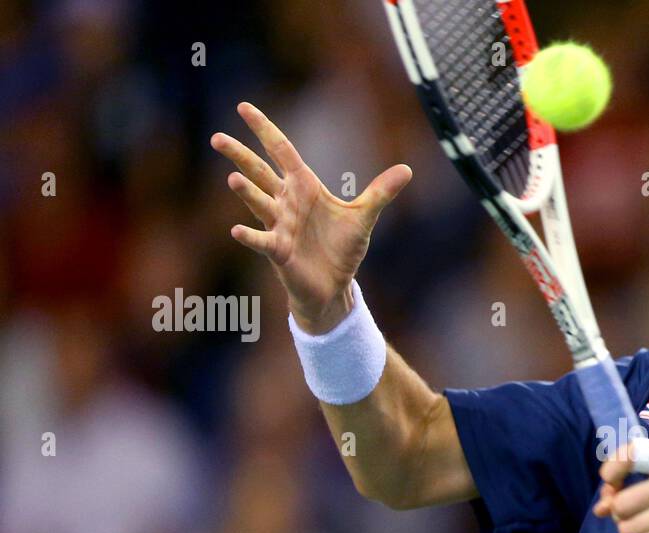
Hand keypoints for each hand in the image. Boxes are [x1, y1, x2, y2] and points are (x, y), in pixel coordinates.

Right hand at [210, 102, 412, 333]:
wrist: (334, 285)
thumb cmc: (341, 248)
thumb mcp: (363, 216)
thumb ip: (380, 192)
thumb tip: (407, 169)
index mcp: (304, 186)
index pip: (281, 150)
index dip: (264, 129)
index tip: (243, 107)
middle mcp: (286, 202)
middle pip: (259, 172)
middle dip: (240, 155)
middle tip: (217, 137)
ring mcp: (279, 225)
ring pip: (258, 202)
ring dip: (247, 191)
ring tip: (232, 178)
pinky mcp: (279, 251)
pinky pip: (262, 241)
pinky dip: (250, 236)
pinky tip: (237, 230)